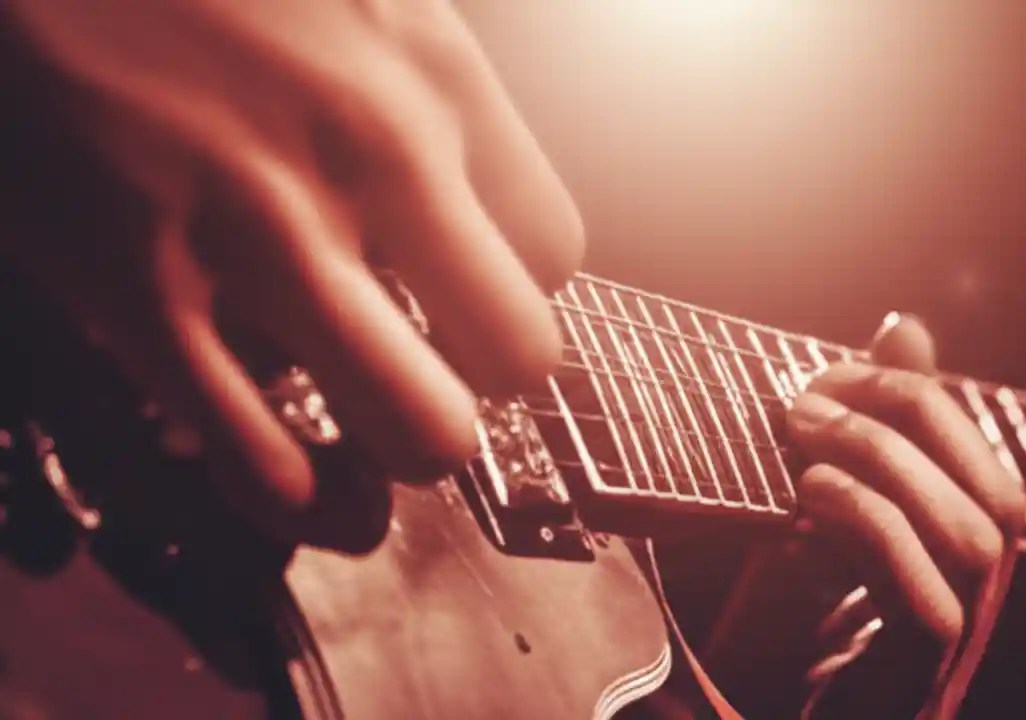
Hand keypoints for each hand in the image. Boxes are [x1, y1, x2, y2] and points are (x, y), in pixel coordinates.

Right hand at [0, 0, 582, 545]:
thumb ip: (417, 77)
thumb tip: (452, 177)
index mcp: (432, 73)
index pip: (553, 251)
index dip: (504, 287)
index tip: (456, 294)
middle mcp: (373, 152)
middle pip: (516, 353)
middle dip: (474, 376)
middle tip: (420, 363)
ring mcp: (258, 224)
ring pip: (423, 429)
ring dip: (395, 445)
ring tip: (355, 421)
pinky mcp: (131, 279)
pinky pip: (256, 456)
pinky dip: (279, 487)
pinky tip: (271, 467)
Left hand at [789, 314, 1025, 713]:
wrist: (785, 718)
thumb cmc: (796, 618)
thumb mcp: (829, 512)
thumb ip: (873, 430)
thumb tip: (906, 325)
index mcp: (966, 566)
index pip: (984, 470)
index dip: (922, 404)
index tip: (837, 368)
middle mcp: (979, 610)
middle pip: (998, 502)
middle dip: (911, 427)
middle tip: (809, 396)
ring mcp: (954, 656)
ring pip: (973, 544)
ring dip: (885, 468)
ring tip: (801, 433)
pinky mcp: (915, 687)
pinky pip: (925, 606)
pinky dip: (871, 529)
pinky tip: (808, 492)